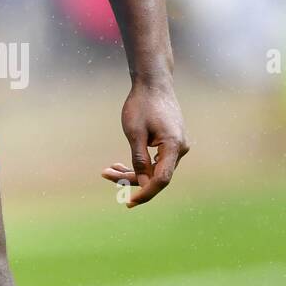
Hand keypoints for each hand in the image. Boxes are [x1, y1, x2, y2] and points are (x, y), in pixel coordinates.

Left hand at [101, 78, 188, 206]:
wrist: (153, 83)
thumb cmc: (141, 105)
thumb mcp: (134, 133)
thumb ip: (139, 160)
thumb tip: (143, 184)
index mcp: (173, 146)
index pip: (161, 180)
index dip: (145, 194)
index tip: (128, 202)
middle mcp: (180, 148)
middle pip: (157, 176)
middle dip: (131, 179)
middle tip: (106, 175)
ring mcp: (178, 146)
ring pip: (155, 169)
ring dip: (132, 172)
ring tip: (108, 170)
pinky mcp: (172, 142)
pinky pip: (157, 160)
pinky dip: (140, 164)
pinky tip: (120, 164)